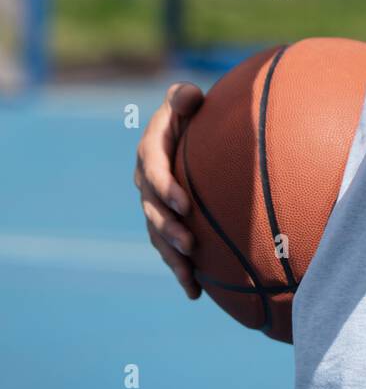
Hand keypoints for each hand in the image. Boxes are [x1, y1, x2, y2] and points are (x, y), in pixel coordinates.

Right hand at [134, 82, 203, 298]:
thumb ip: (185, 98)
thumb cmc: (193, 113)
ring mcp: (155, 204)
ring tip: (190, 273)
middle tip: (190, 243)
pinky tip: (195, 292)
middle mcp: (147, 180)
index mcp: (152, 151)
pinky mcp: (166, 222)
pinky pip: (169, 249)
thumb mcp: (187, 100)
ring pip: (158, 235)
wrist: (193, 133)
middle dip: (169, 229)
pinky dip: (181, 271)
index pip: (153, 170)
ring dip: (172, 256)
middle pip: (152, 209)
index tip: (185, 203)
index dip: (165, 187)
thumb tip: (187, 97)